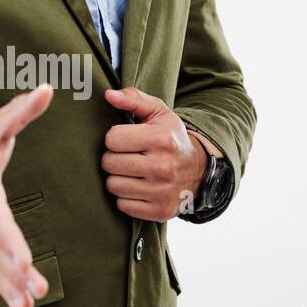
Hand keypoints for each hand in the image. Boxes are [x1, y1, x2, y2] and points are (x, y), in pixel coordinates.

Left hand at [102, 86, 207, 220]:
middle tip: (128, 156)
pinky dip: (126, 198)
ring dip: (118, 179)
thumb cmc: (171, 138)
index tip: (127, 140)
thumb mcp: (158, 113)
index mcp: (161, 139)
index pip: (112, 139)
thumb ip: (133, 99)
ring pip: (113, 186)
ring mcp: (161, 192)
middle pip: (109, 163)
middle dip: (114, 158)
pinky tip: (138, 188)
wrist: (199, 170)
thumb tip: (108, 95)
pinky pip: (122, 205)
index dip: (115, 138)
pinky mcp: (159, 211)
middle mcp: (162, 167)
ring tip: (132, 172)